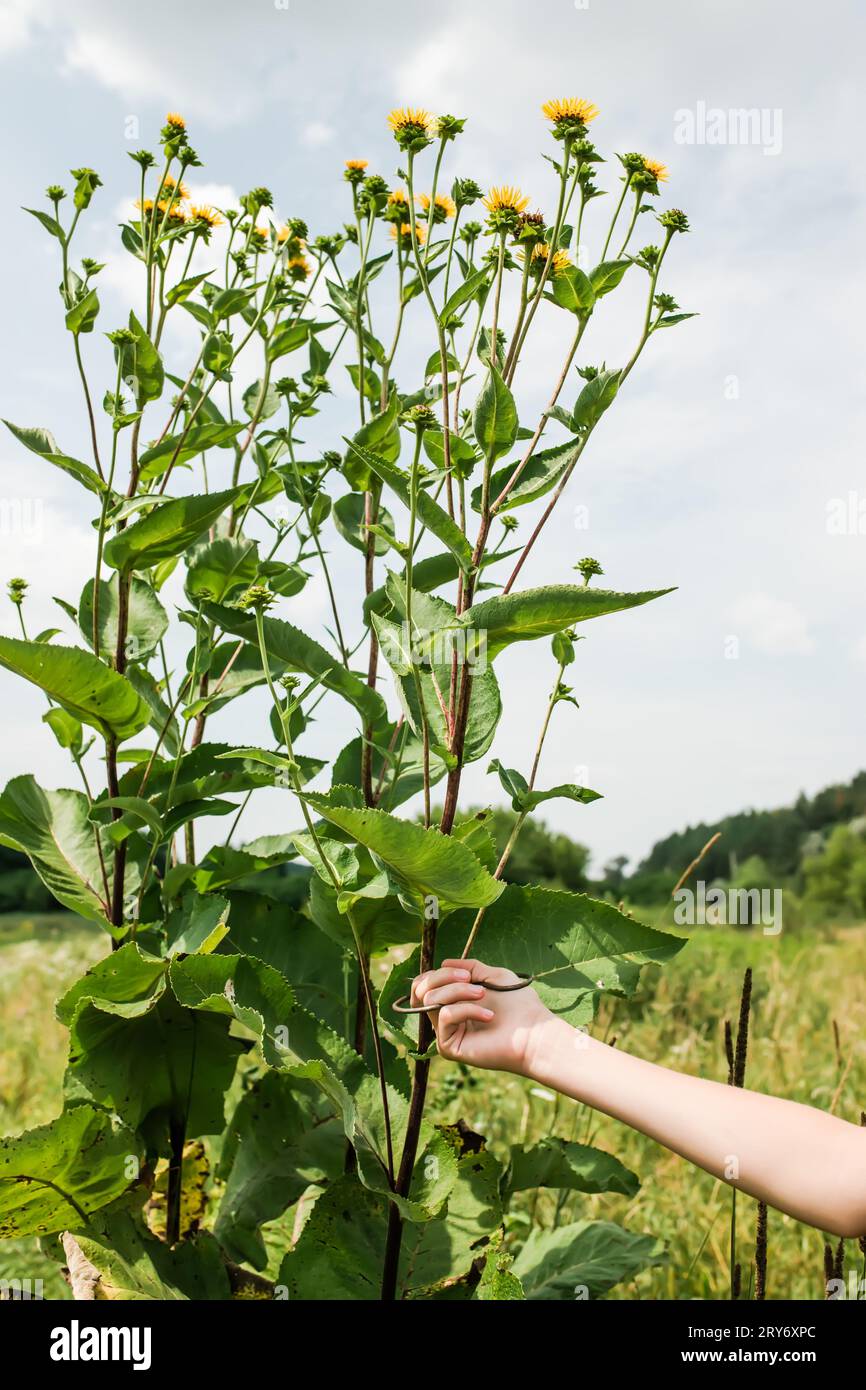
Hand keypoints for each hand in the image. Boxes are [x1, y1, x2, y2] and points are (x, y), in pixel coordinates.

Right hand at [410, 957, 555, 1073]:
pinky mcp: (449, 1046)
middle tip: (471, 980)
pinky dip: (467, 1009)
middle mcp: (446, 1017)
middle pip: (422, 990)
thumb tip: (443, 962)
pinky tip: (488, 1015)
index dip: (436, 974)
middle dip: (444, 978)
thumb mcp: (492, 976)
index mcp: (454, 1001)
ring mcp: (446, 1033)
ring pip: (432, 1000)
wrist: (533, 1031)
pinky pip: (445, 1016)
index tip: (463, 973)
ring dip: (459, 991)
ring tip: (483, 994)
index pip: (425, 985)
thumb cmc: (518, 1004)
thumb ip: (469, 968)